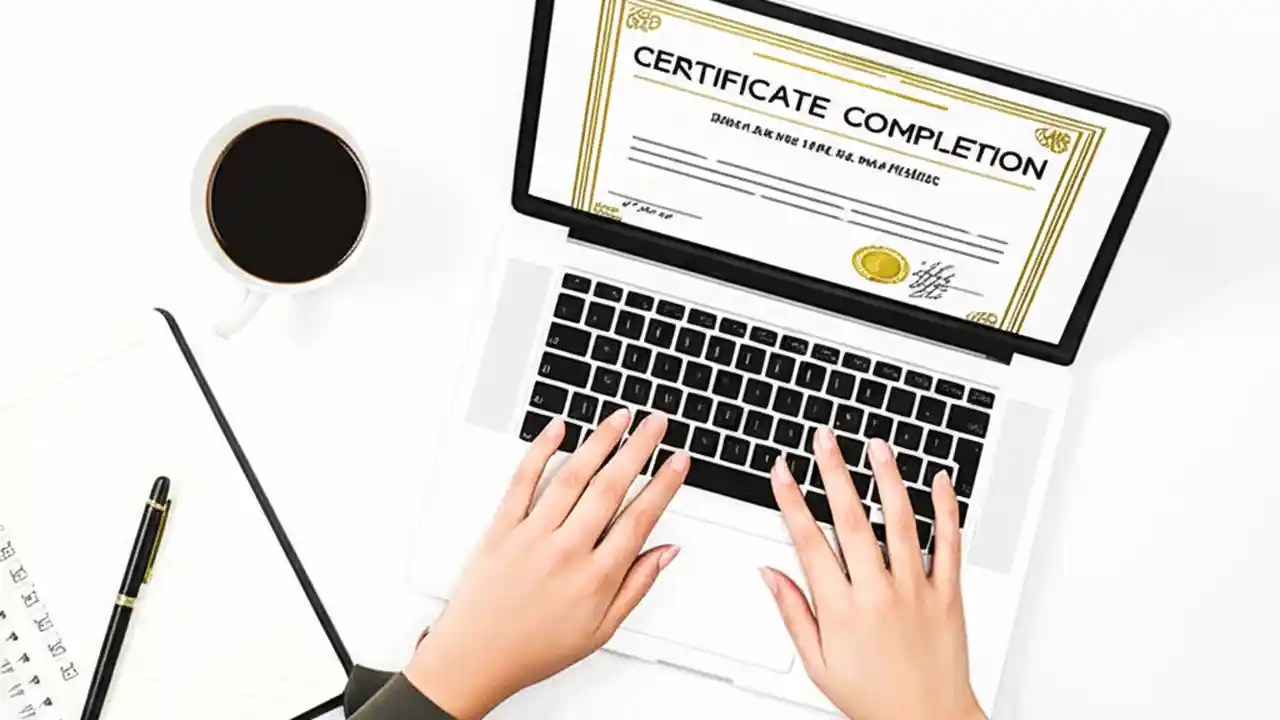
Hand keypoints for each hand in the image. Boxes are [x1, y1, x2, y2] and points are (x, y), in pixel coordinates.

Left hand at [405, 409, 688, 718]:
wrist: (474, 659)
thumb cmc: (535, 648)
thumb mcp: (601, 630)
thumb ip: (637, 586)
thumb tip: (666, 551)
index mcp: (595, 578)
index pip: (640, 518)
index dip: (664, 485)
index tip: (678, 461)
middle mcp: (566, 551)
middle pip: (610, 487)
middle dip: (639, 449)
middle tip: (656, 423)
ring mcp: (531, 536)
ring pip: (572, 476)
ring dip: (600, 441)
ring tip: (620, 418)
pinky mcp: (501, 528)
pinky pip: (522, 481)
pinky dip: (540, 450)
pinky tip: (558, 429)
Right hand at [762, 432, 985, 719]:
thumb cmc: (873, 697)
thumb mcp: (818, 664)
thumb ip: (794, 613)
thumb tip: (771, 573)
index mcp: (842, 609)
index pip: (809, 541)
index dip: (791, 501)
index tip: (782, 471)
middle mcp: (878, 593)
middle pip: (850, 519)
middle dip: (834, 471)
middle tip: (824, 438)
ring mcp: (916, 589)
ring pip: (900, 521)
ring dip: (887, 478)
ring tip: (876, 445)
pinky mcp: (947, 593)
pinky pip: (949, 543)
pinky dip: (946, 509)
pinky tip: (939, 480)